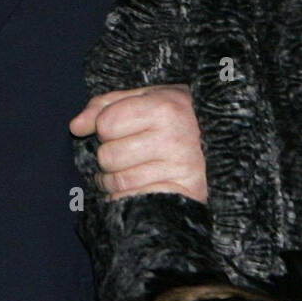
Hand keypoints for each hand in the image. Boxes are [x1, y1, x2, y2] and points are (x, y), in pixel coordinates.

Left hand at [69, 84, 206, 201]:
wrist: (225, 142)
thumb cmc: (178, 117)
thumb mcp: (146, 98)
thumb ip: (107, 105)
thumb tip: (76, 126)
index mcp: (165, 107)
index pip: (106, 123)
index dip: (106, 127)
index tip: (124, 127)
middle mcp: (175, 138)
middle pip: (107, 155)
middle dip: (109, 156)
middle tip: (128, 152)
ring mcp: (181, 170)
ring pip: (117, 182)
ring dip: (114, 181)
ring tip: (132, 170)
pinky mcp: (184, 195)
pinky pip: (133, 202)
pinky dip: (126, 199)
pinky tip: (140, 187)